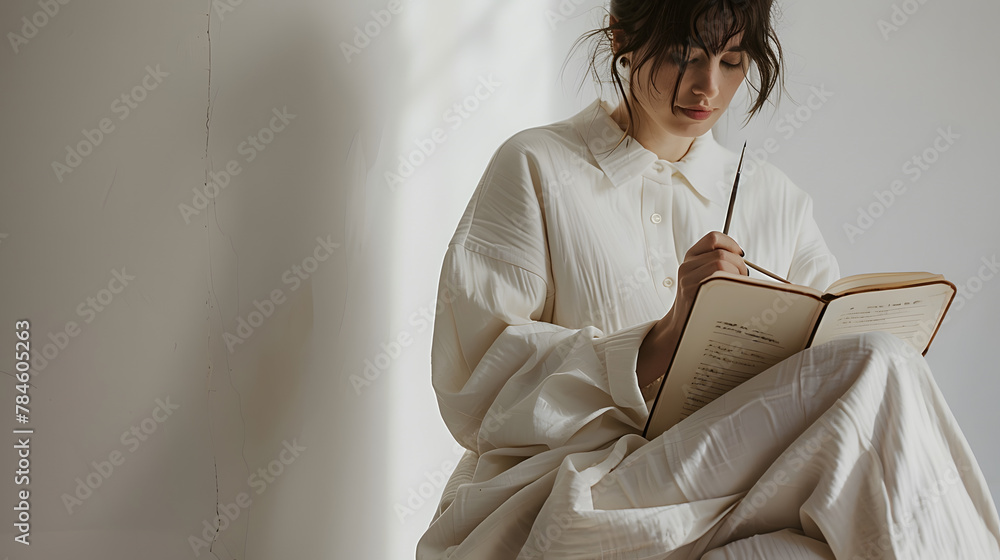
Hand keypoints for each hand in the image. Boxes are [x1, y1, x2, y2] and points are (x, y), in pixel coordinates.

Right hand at [636, 232, 746, 387]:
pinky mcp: (691, 292)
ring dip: (735, 275)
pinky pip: (716, 279)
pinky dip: (729, 284)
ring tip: (734, 288)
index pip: (713, 238)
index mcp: (691, 258)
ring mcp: (687, 279)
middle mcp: (687, 266)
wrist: (680, 328)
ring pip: (720, 264)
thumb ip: (718, 264)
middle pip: (722, 254)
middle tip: (740, 279)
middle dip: (738, 265)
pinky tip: (730, 294)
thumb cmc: (699, 303)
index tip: (740, 254)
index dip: (730, 243)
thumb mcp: (703, 278)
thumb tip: (744, 262)